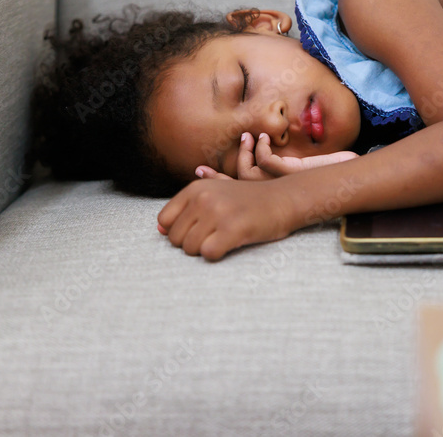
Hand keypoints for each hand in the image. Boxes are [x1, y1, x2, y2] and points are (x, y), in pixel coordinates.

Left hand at [156, 179, 297, 260]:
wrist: (284, 199)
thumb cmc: (249, 200)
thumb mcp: (216, 193)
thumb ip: (187, 208)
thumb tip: (158, 229)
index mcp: (195, 188)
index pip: (164, 221)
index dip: (180, 231)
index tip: (200, 229)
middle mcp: (203, 198)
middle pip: (176, 238)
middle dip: (193, 243)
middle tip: (216, 235)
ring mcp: (218, 213)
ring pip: (190, 249)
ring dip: (206, 250)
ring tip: (225, 238)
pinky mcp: (232, 229)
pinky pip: (208, 254)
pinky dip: (218, 255)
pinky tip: (231, 244)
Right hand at [195, 132, 358, 180]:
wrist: (344, 178)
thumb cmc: (319, 178)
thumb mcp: (288, 176)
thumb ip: (271, 172)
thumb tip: (254, 158)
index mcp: (267, 198)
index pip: (235, 196)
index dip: (215, 186)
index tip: (199, 172)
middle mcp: (271, 195)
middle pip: (234, 190)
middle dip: (215, 179)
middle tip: (200, 169)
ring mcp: (279, 185)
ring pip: (247, 174)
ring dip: (243, 154)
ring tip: (247, 138)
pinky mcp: (289, 173)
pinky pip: (265, 160)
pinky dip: (261, 147)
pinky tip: (263, 137)